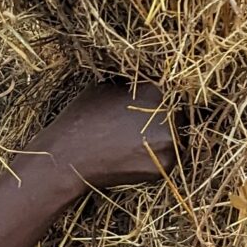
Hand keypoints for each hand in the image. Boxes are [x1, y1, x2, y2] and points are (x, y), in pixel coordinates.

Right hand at [33, 80, 173, 190]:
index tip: (148, 109)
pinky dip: (155, 160)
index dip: (160, 100)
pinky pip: (168, 160)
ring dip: (161, 141)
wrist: (69, 157)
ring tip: (134, 144)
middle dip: (164, 121)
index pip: (171, 91)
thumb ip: (133, 85)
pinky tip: (132, 158)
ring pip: (176, 138)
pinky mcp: (166, 164)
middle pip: (177, 114)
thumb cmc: (82, 119)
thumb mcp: (105, 88)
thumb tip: (147, 81)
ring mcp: (170, 140)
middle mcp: (168, 111)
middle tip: (139, 130)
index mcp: (155, 88)